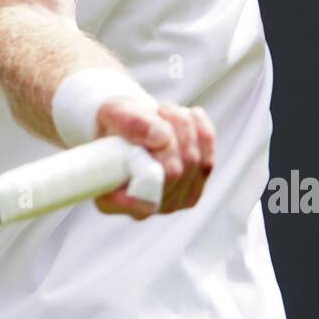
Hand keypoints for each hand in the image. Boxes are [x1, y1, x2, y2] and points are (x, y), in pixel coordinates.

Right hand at [91, 98, 215, 219]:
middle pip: (173, 172)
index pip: (139, 197)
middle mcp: (142, 208)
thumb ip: (130, 124)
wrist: (131, 128)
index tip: (156, 134)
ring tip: (168, 111)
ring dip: (185, 128)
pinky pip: (207, 162)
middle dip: (171, 133)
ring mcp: (170, 202)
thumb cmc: (115, 126)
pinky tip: (190, 117)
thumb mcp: (112, 115)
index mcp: (111, 199)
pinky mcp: (192, 191)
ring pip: (194, 164)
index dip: (151, 168)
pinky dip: (202, 133)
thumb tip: (161, 136)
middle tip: (158, 110)